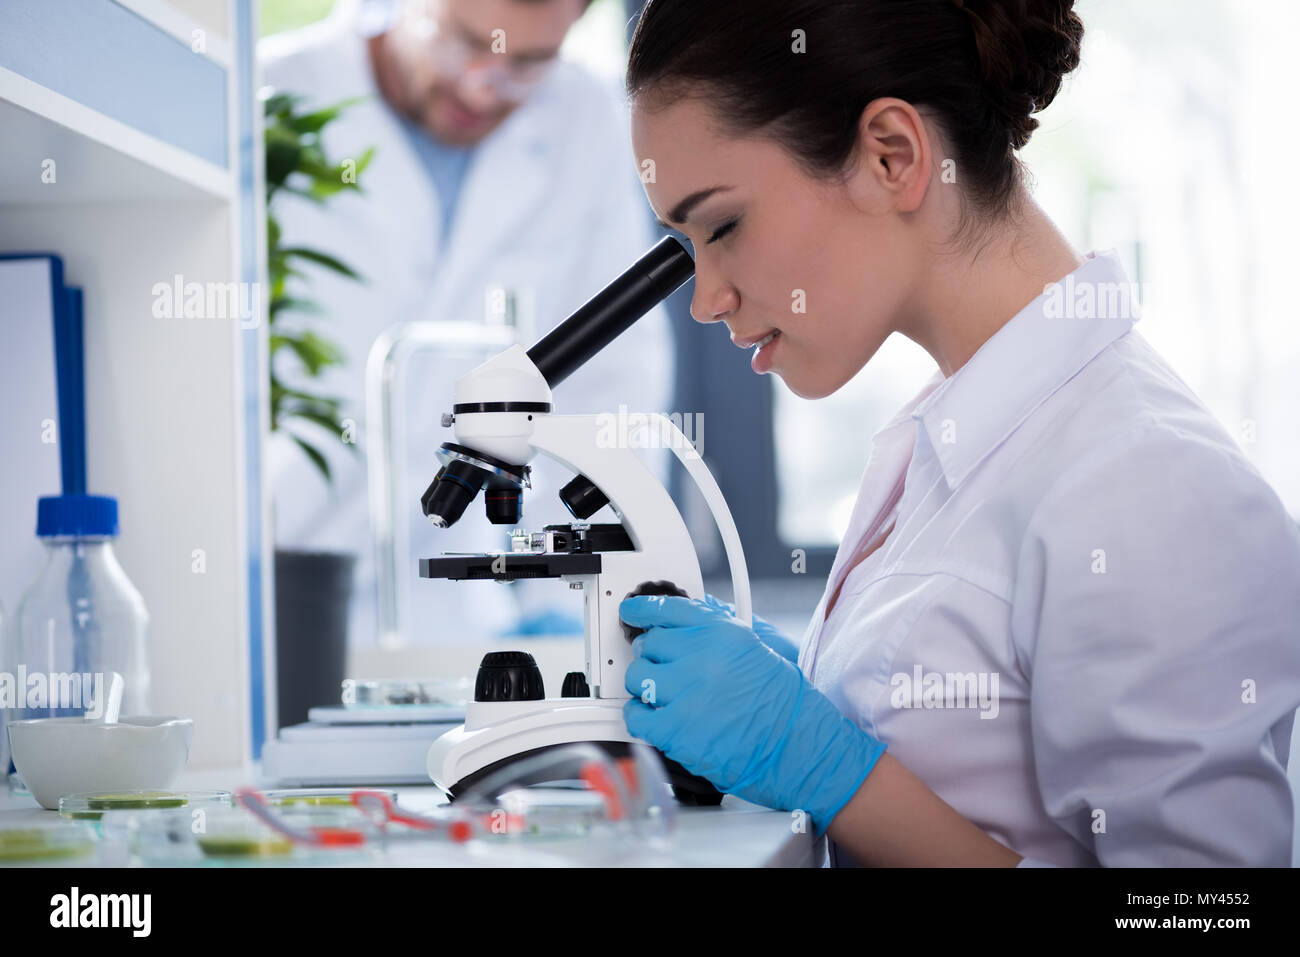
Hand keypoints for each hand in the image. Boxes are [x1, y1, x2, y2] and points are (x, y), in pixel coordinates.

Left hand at [620, 595, 886, 835]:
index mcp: (722, 632)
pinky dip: (640, 717)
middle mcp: (700, 656)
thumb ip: (722, 629)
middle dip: (652, 657)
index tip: (632, 611)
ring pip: (636, 677)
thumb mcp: (761, 646)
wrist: (799, 745)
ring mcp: (686, 692)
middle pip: (648, 644)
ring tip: (663, 697)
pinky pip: (636, 715)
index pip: (668, 609)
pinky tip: (654, 718)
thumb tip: (693, 619)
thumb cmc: (784, 703)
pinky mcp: (676, 729)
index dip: (644, 610)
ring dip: (644, 687)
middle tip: (664, 670)